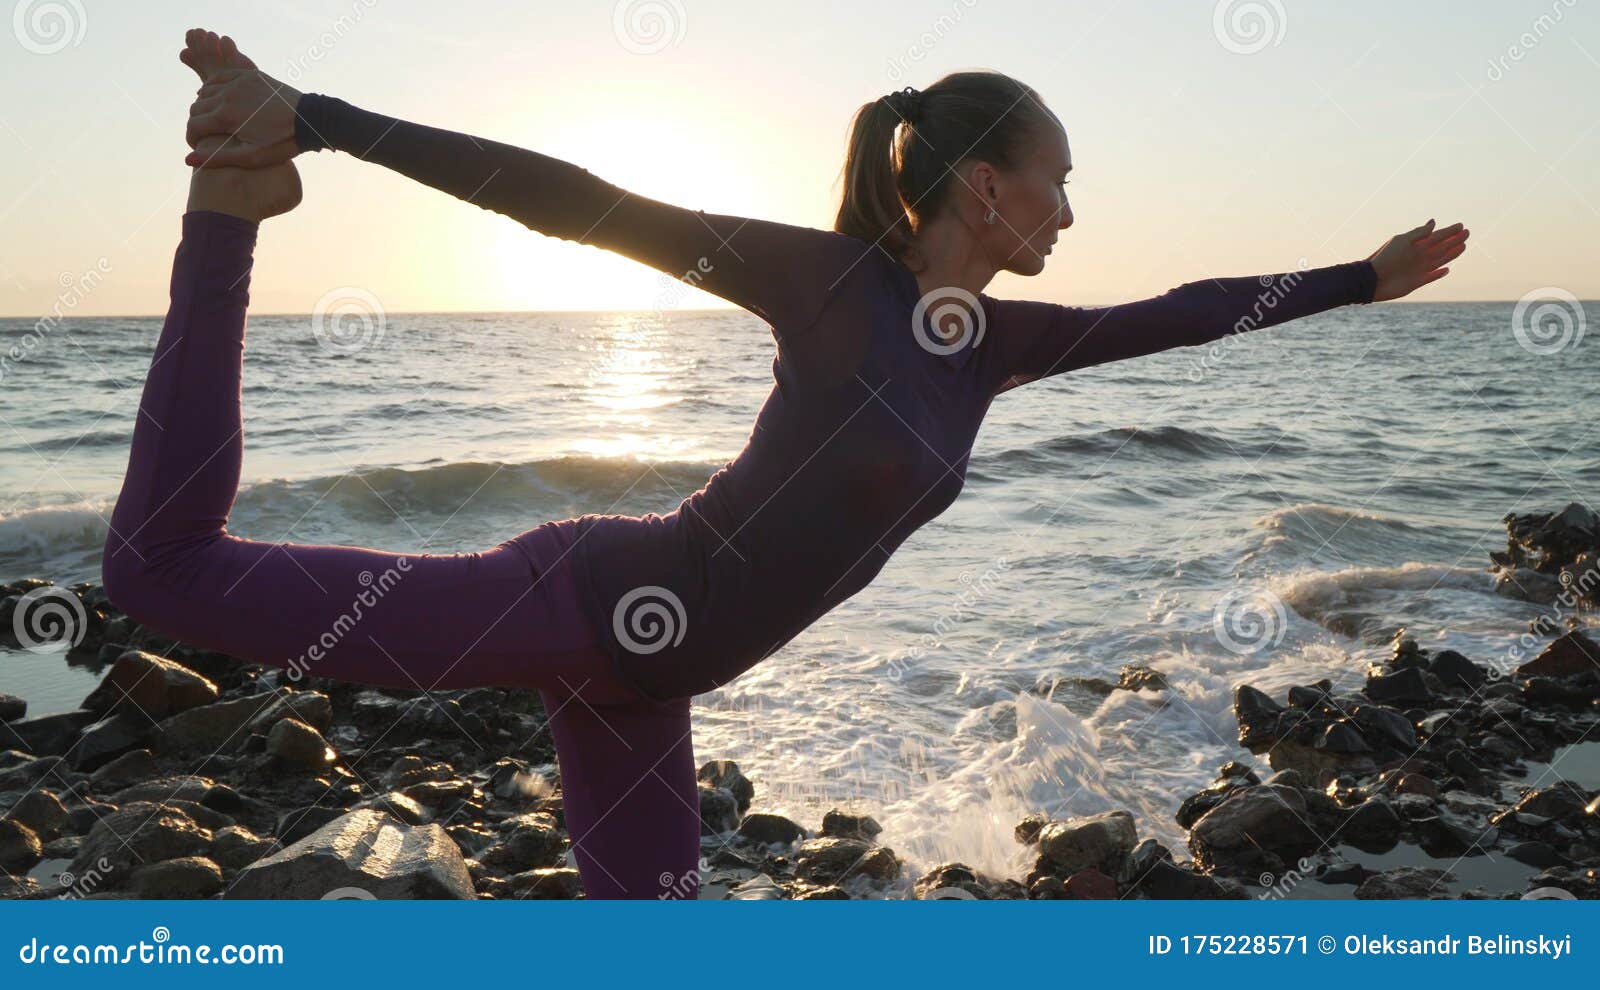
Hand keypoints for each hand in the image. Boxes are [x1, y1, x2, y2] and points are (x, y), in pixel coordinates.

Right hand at [180, 31, 302, 167]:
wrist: (309, 120)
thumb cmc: (282, 143)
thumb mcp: (251, 157)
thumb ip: (218, 158)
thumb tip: (187, 160)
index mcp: (226, 116)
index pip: (193, 126)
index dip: (192, 139)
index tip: (199, 147)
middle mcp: (227, 95)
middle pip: (196, 108)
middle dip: (197, 123)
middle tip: (206, 135)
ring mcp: (238, 82)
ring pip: (205, 91)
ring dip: (204, 106)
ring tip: (214, 120)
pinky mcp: (248, 75)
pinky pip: (220, 77)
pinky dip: (214, 88)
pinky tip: (220, 99)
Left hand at [1366, 219, 1468, 301]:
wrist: (1372, 280)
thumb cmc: (1384, 258)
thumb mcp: (1401, 241)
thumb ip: (1418, 234)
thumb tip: (1434, 223)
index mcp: (1415, 245)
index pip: (1436, 236)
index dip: (1449, 231)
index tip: (1461, 226)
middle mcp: (1418, 256)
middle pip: (1441, 247)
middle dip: (1454, 240)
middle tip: (1467, 233)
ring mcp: (1418, 270)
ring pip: (1439, 260)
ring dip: (1452, 254)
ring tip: (1463, 246)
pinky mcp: (1416, 282)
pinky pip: (1431, 277)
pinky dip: (1439, 274)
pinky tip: (1447, 269)